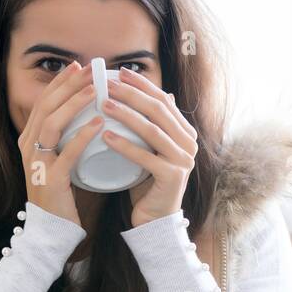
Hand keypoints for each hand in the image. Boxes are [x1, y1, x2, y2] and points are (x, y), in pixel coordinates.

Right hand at [17, 60, 100, 226]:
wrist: (52, 228)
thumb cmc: (61, 192)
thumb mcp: (59, 159)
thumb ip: (67, 138)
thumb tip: (90, 113)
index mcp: (29, 140)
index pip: (43, 102)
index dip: (59, 82)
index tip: (78, 66)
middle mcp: (28, 147)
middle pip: (45, 107)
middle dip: (67, 85)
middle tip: (89, 69)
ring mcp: (37, 162)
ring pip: (52, 124)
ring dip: (74, 103)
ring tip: (95, 90)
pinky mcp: (50, 179)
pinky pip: (66, 152)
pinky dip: (82, 135)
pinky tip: (99, 123)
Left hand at [101, 68, 198, 227]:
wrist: (156, 219)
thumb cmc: (149, 182)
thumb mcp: (154, 149)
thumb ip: (159, 125)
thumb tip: (165, 94)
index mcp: (185, 133)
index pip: (163, 100)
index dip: (142, 85)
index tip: (119, 72)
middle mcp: (189, 144)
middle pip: (158, 111)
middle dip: (131, 95)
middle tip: (106, 85)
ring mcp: (183, 160)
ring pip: (152, 130)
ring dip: (125, 115)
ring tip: (102, 105)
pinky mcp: (172, 177)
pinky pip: (145, 157)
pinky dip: (124, 145)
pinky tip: (105, 136)